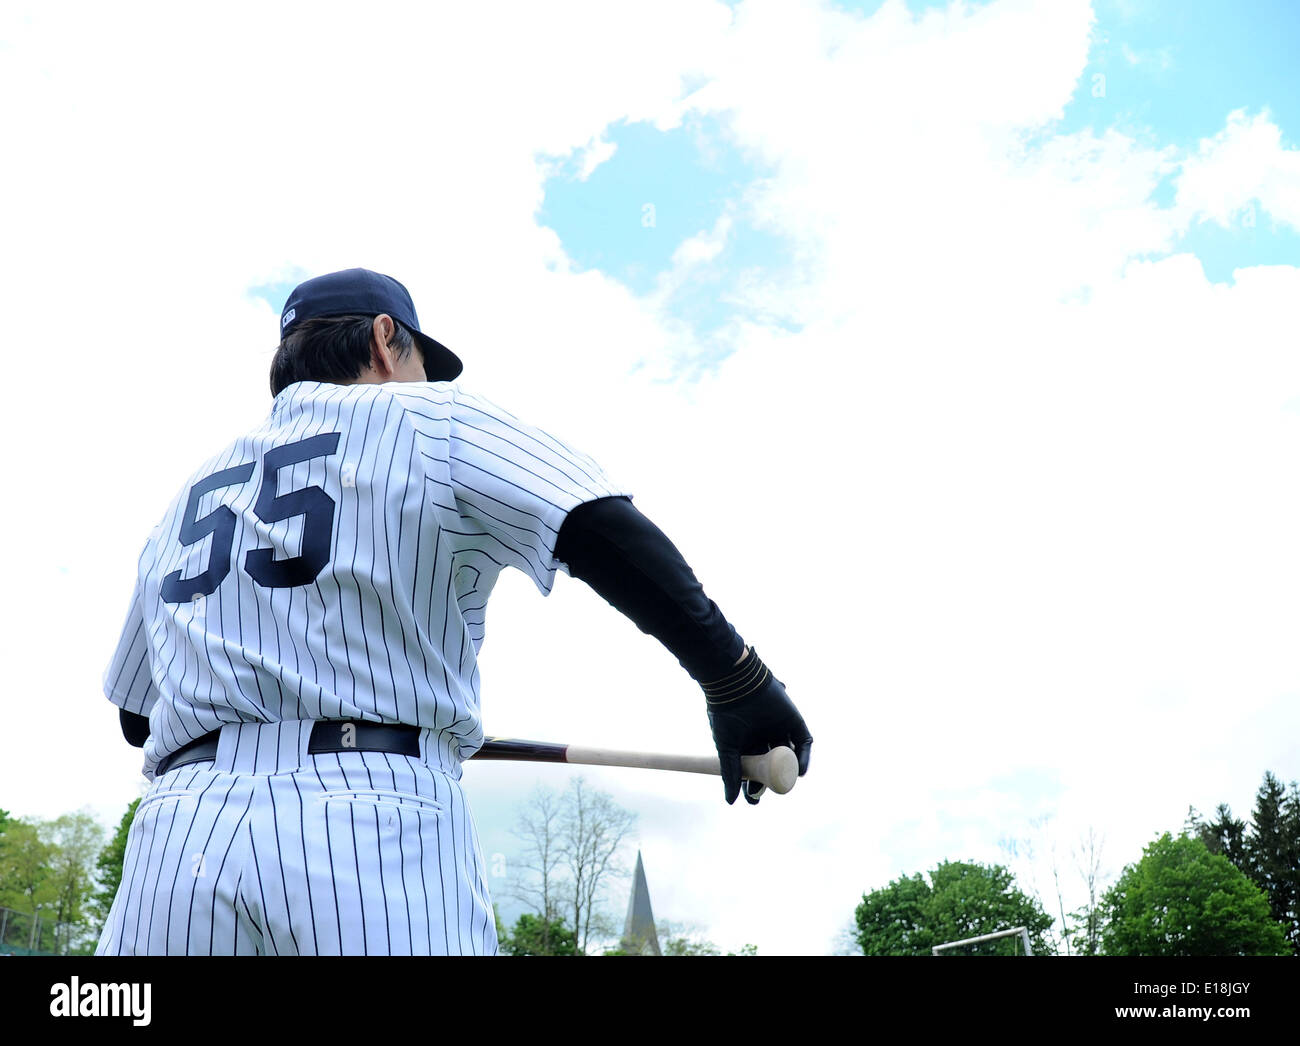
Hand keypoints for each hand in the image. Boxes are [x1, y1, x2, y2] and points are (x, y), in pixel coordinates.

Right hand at [703, 648, 812, 805]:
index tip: (753, 799)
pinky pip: (803, 742)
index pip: (754, 768)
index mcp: (748, 742)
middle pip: (772, 764)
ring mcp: (780, 729)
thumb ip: (730, 773)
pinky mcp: (794, 721)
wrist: (736, 685)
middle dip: (770, 780)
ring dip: (789, 771)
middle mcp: (765, 736)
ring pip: (789, 755)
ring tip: (784, 783)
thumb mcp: (726, 748)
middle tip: (767, 792)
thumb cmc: (726, 716)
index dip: (754, 785)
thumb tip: (730, 801)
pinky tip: (799, 771)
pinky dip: (804, 757)